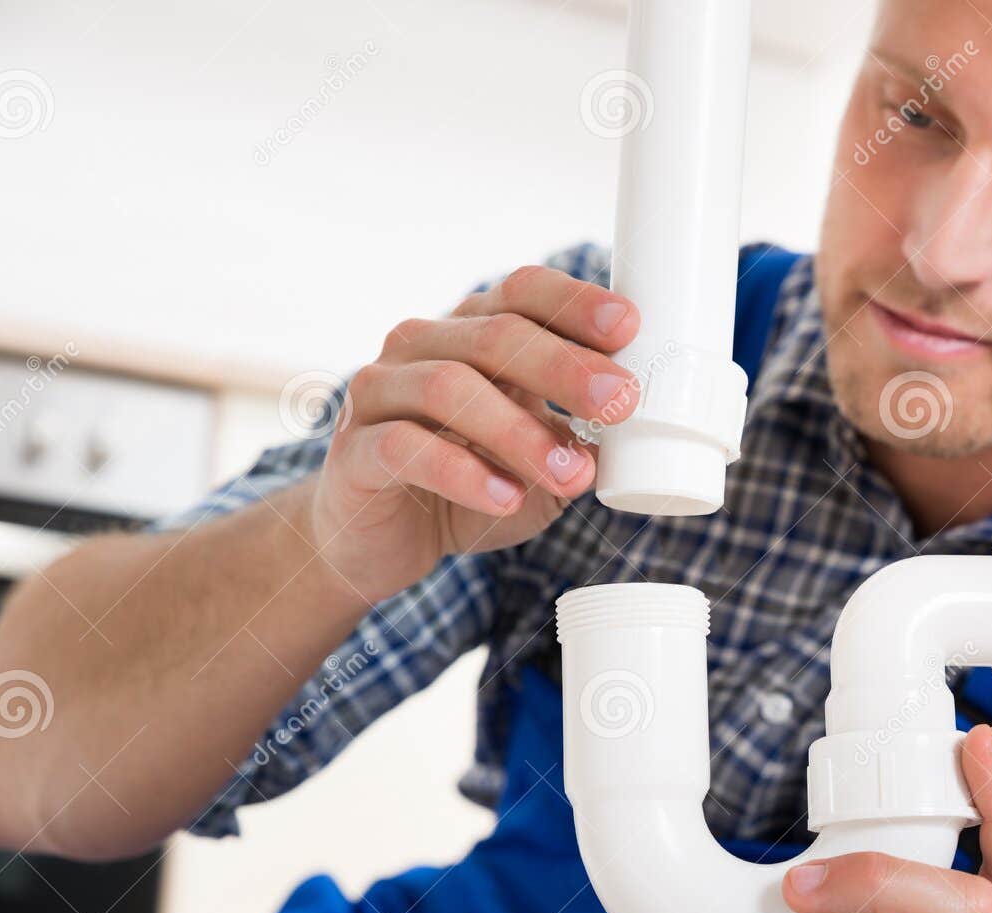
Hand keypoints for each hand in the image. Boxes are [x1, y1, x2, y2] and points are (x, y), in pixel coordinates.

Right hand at [306, 265, 643, 603]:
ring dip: (521, 432)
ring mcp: (382, 392)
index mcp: (471, 332)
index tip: (629, 326)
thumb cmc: (465, 487)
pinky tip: (505, 497)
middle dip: (566, 368)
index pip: (522, 292)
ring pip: (451, 387)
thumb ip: (576, 442)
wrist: (378, 541)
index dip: (575, 303)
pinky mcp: (355, 449)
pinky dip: (463, 473)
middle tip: (620, 402)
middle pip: (497, 335)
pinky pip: (407, 447)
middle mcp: (422, 346)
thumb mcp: (535, 460)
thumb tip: (636, 432)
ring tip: (571, 476)